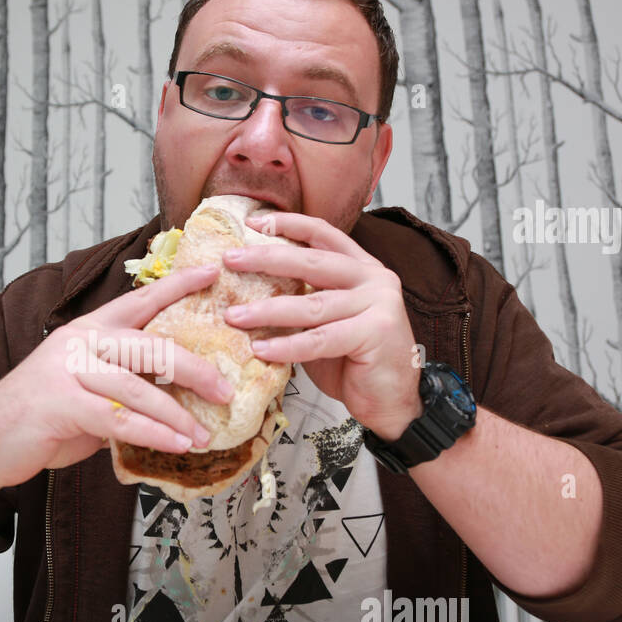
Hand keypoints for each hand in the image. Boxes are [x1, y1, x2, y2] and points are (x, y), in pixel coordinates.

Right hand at [0, 264, 237, 488]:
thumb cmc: (41, 417)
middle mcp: (80, 342)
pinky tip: (176, 446)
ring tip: (204, 434)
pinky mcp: (62, 404)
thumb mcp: (85, 389)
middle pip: (151, 346)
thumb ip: (121, 384)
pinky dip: (154, 434)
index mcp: (88, 330)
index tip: (212, 273)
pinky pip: (120, 419)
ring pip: (139, 387)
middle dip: (195, 368)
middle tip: (225, 388)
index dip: (177, 285)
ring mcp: (69, 371)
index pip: (140, 300)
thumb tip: (172, 397)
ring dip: (178, 416)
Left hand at [221, 211, 422, 439]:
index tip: (251, 221)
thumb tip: (248, 289)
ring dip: (268, 310)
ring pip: (312, 304)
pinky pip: (321, 339)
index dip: (288, 224)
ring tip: (233, 316)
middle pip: (313, 261)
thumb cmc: (354, 362)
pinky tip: (261, 350)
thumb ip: (303, 300)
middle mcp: (374, 279)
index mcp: (362, 268)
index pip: (324, 234)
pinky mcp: (376, 333)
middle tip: (230, 259)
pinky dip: (288, 345)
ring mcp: (379, 303)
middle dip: (267, 258)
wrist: (391, 401)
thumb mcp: (325, 322)